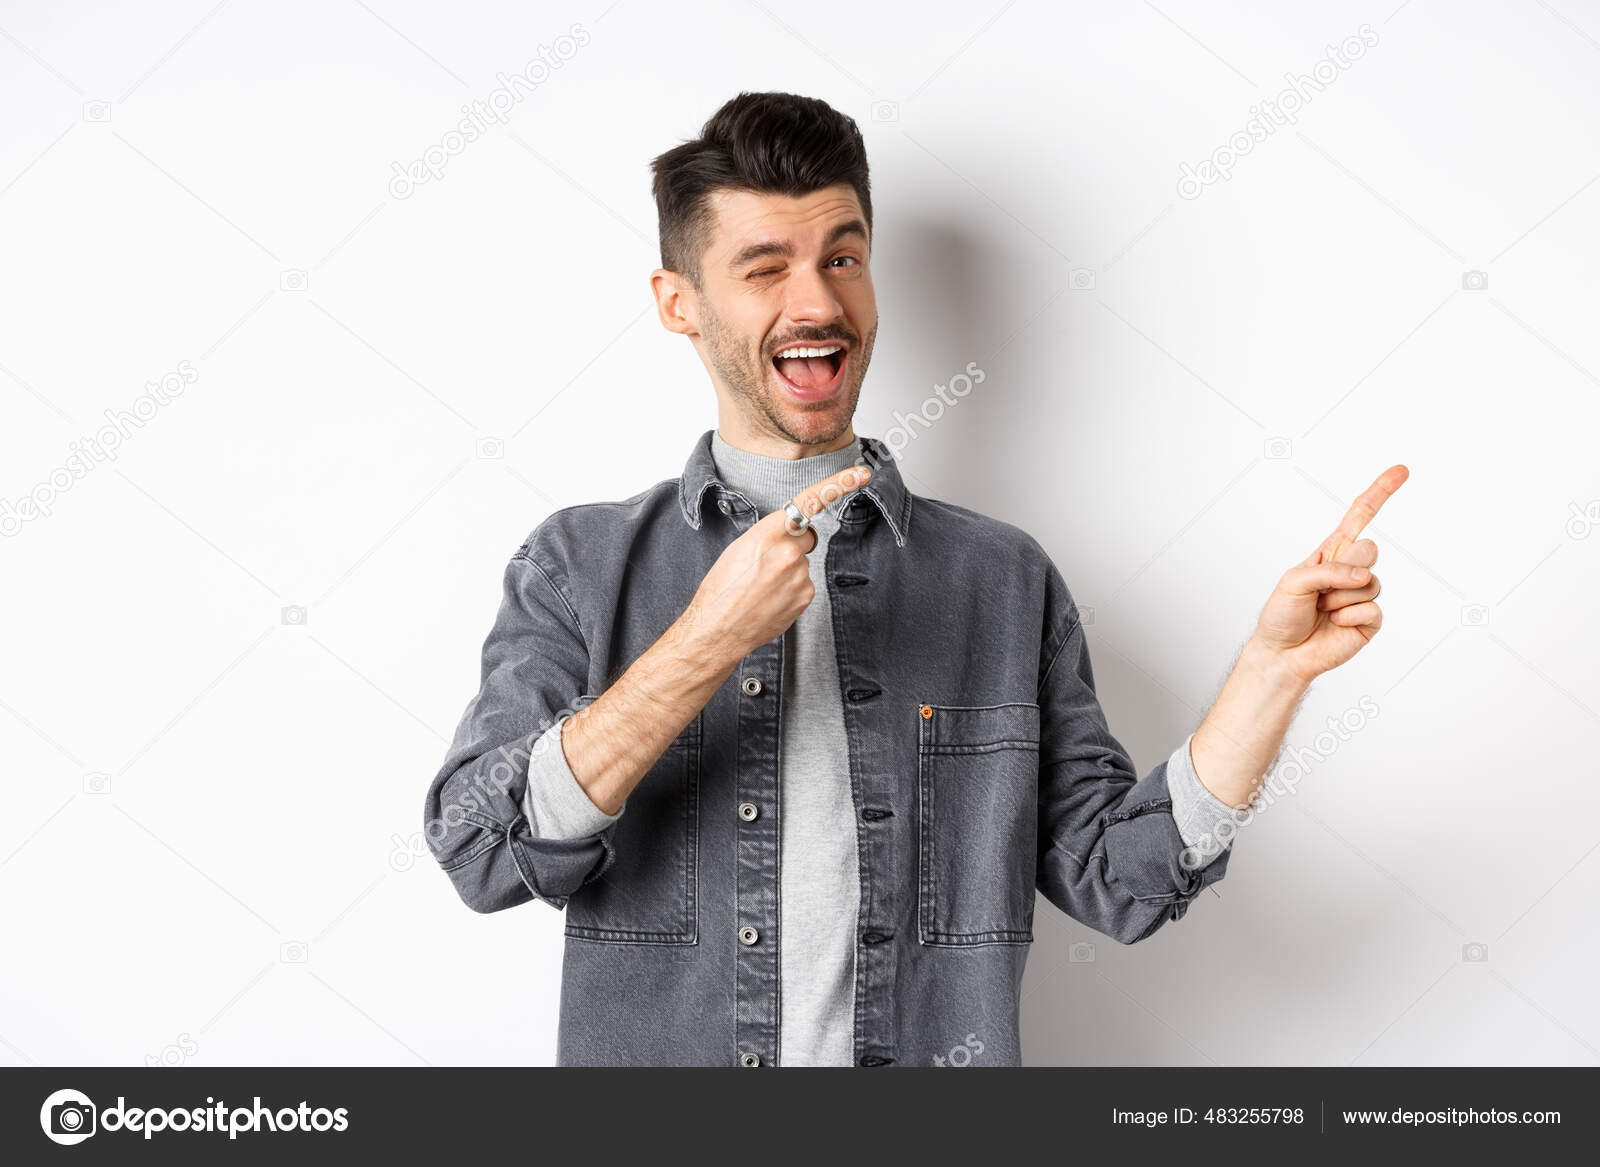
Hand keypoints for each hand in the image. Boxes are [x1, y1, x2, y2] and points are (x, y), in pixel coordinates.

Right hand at [676, 464, 870, 666]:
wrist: (717, 628)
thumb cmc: (721, 589)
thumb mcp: (739, 548)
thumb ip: (769, 535)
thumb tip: (786, 535)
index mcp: (768, 534)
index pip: (810, 501)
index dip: (839, 484)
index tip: (861, 474)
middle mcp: (789, 553)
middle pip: (807, 537)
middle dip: (793, 545)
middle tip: (767, 564)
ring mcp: (800, 577)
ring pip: (803, 564)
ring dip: (788, 572)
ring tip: (762, 587)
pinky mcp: (805, 597)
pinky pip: (804, 584)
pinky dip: (790, 590)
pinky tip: (770, 598)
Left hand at [1251, 464, 1409, 683]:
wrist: (1282, 653)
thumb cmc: (1282, 614)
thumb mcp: (1293, 581)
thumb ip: (1328, 570)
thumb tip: (1364, 575)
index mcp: (1331, 553)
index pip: (1359, 517)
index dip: (1380, 493)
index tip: (1401, 470)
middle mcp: (1351, 570)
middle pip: (1369, 550)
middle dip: (1343, 570)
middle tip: (1319, 592)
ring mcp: (1363, 594)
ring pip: (1369, 582)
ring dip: (1339, 599)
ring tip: (1322, 610)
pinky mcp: (1370, 620)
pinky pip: (1371, 609)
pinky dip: (1347, 618)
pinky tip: (1333, 625)